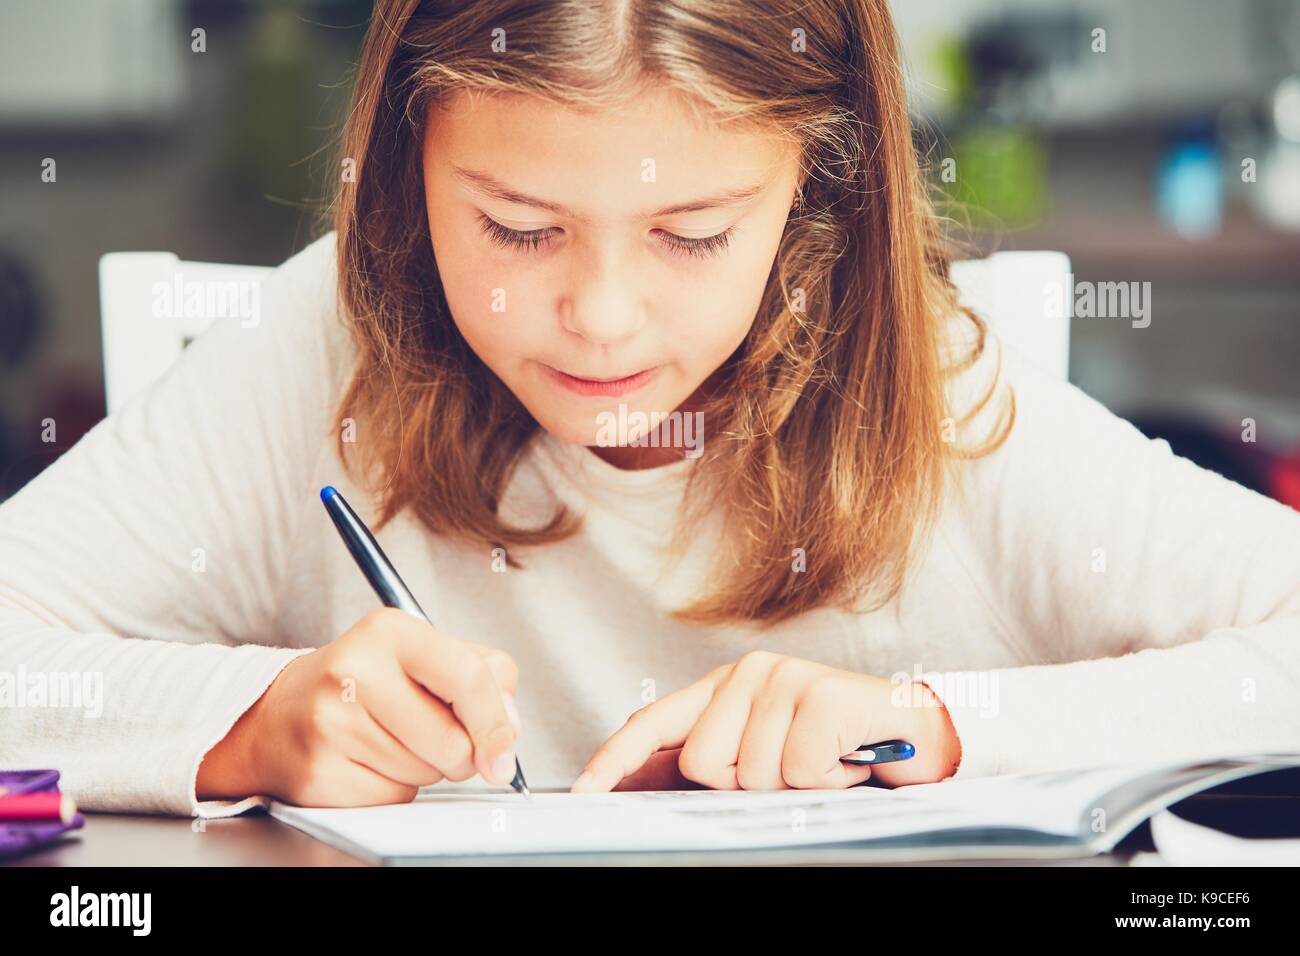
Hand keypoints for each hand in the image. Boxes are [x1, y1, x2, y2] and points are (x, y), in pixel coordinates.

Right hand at [197, 608, 520, 806]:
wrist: (276, 716)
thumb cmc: (361, 684)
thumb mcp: (421, 656)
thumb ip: (481, 678)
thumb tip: (508, 732)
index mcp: (390, 631)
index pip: (468, 675)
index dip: (496, 721)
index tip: (504, 752)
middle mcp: (356, 669)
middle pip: (452, 740)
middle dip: (460, 753)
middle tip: (433, 737)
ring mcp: (332, 720)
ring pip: (427, 772)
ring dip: (424, 768)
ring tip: (390, 740)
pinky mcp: (320, 769)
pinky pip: (394, 796)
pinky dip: (394, 787)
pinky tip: (367, 761)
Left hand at [571, 651, 959, 792]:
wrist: (917, 734)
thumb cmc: (835, 748)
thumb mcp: (765, 755)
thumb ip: (713, 762)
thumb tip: (642, 786)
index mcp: (727, 688)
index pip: (658, 721)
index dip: (619, 758)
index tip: (586, 791)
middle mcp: (750, 674)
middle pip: (705, 763)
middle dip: (747, 786)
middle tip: (792, 771)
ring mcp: (786, 679)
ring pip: (752, 772)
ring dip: (794, 786)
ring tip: (823, 764)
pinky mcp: (822, 694)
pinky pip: (797, 769)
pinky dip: (825, 782)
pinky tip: (844, 760)